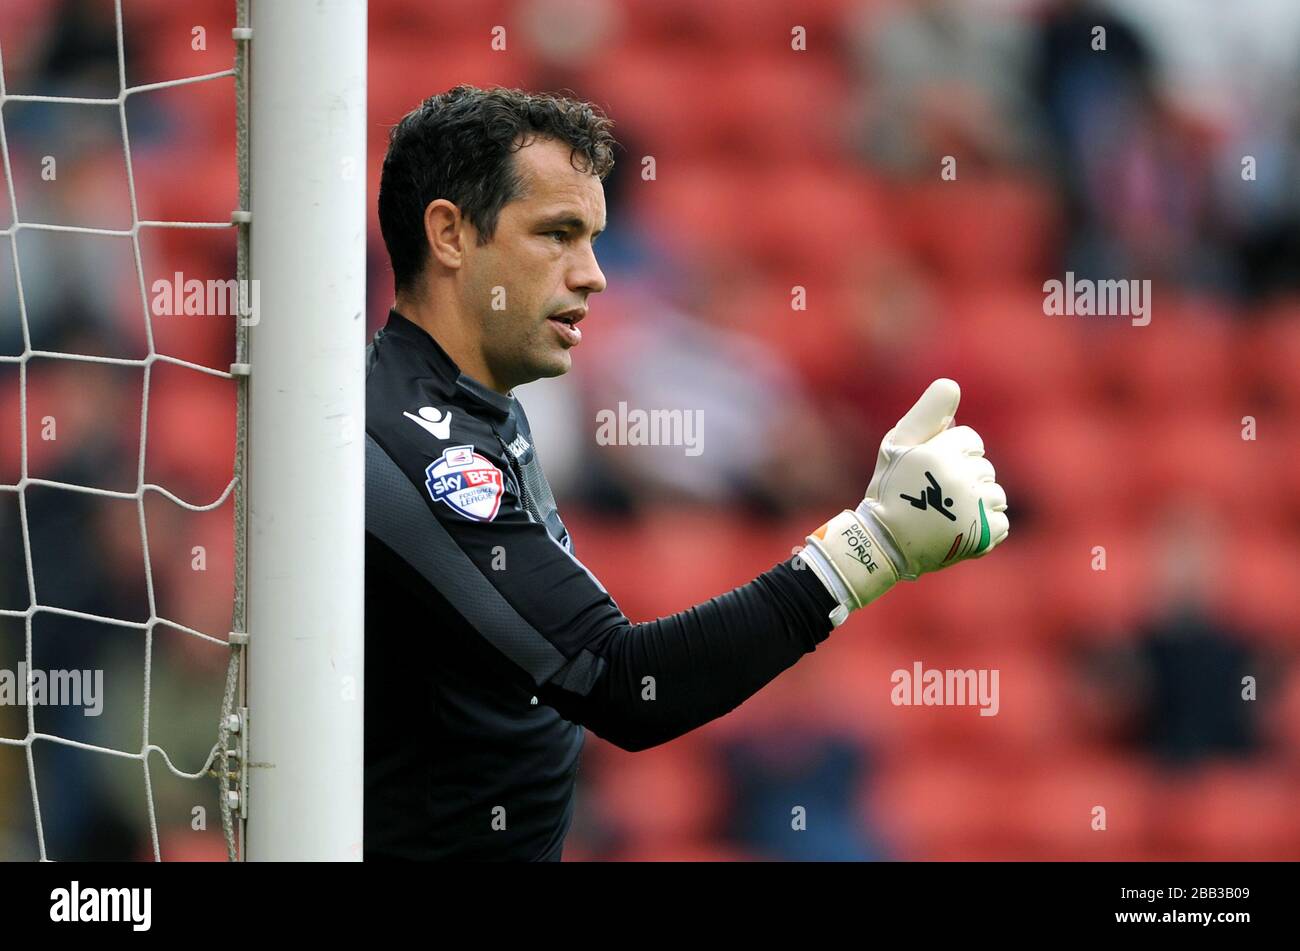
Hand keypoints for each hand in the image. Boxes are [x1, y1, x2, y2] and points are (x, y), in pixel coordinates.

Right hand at [800, 379, 1008, 624]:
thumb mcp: (898, 444)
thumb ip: (926, 412)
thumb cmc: (889, 489)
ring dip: (977, 502)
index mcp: (942, 453)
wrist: (884, 542)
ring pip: (995, 494)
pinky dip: (985, 527)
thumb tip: (952, 385)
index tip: (931, 471)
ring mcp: (974, 509)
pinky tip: (960, 529)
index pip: (971, 441)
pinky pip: (1001, 522)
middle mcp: (961, 479)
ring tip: (947, 514)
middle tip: (935, 497)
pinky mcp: (984, 535)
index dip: (951, 454)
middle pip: (984, 468)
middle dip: (965, 478)